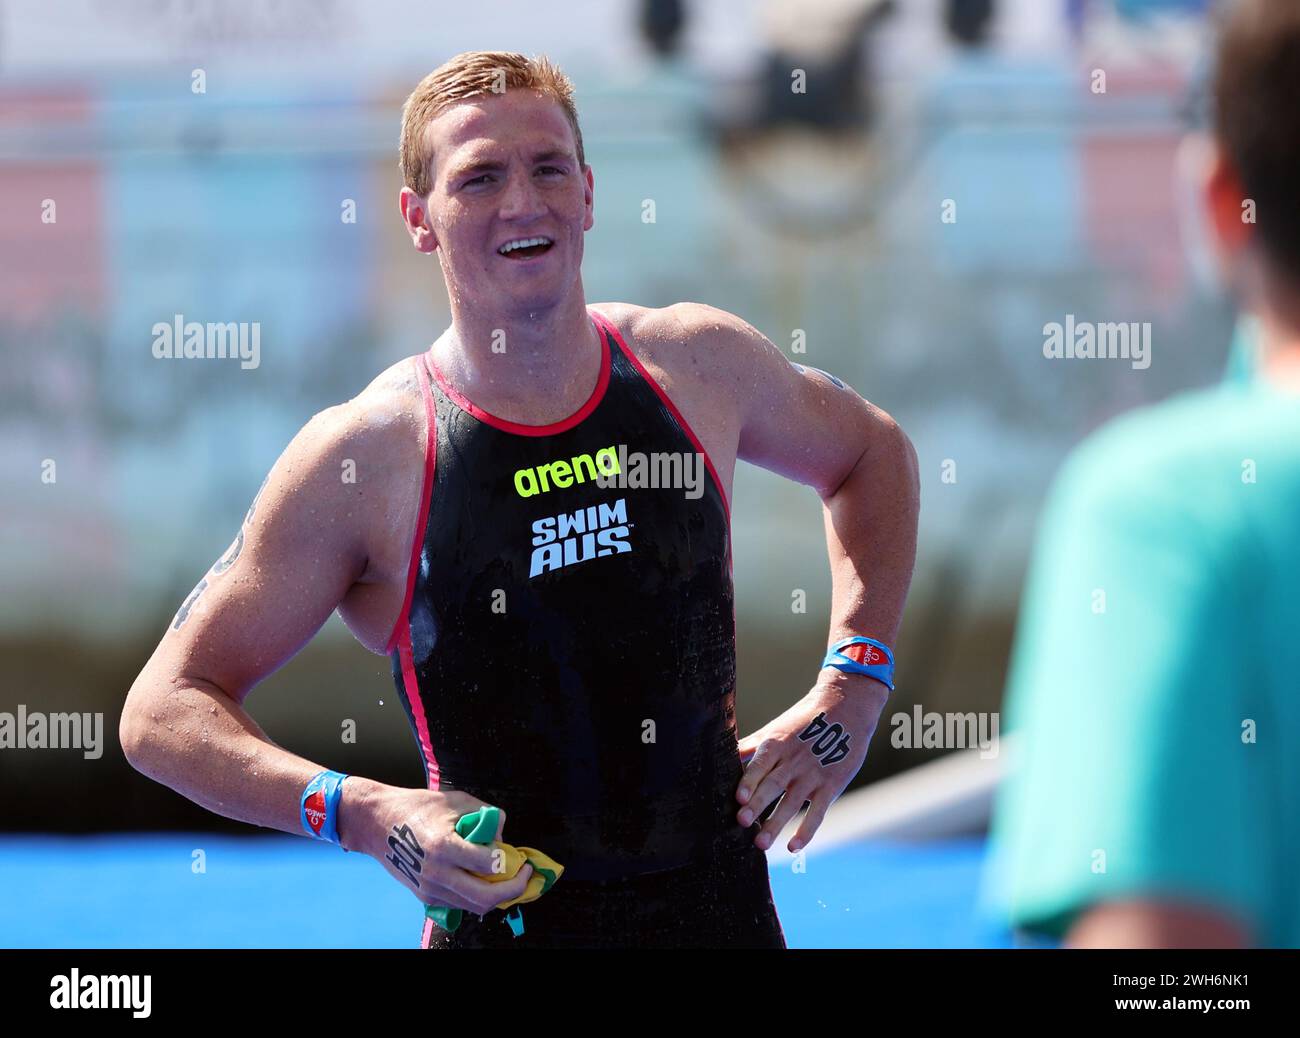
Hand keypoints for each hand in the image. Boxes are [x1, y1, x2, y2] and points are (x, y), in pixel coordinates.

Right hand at [342, 781, 532, 914]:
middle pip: (485, 897)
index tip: (520, 856)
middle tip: (524, 878)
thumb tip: (502, 838)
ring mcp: (430, 888)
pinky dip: (476, 897)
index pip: (489, 864)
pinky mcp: (425, 896)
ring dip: (496, 896)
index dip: (510, 861)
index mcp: (445, 846)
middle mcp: (437, 872)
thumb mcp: (456, 800)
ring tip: (508, 880)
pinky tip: (484, 882)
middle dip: (513, 890)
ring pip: (474, 906)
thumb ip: (485, 816)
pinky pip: (459, 904)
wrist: (378, 824)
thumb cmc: (417, 807)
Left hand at [735, 672, 887, 852]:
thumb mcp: (776, 728)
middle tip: (743, 822)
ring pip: (792, 803)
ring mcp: (812, 775)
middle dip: (758, 803)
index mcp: (777, 744)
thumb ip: (752, 745)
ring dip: (776, 823)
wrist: (847, 708)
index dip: (750, 781)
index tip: (738, 798)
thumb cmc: (804, 720)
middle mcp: (793, 761)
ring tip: (761, 844)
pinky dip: (806, 830)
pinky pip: (817, 812)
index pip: (760, 765)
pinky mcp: (830, 786)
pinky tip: (793, 847)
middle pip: (773, 785)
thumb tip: (723, 753)